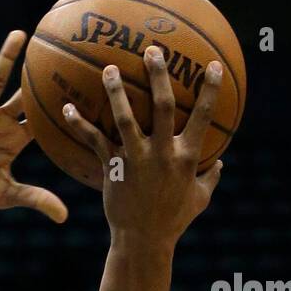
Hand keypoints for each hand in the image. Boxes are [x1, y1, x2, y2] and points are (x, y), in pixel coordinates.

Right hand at [0, 34, 67, 220]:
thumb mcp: (4, 195)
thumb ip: (34, 198)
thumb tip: (64, 217)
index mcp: (14, 138)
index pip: (43, 119)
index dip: (63, 106)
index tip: (88, 88)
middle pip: (25, 92)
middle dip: (41, 73)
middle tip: (64, 48)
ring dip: (6, 58)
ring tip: (20, 34)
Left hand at [64, 47, 223, 246]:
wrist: (143, 240)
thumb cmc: (173, 220)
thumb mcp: (200, 199)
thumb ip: (211, 178)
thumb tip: (222, 162)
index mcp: (187, 156)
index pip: (203, 116)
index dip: (209, 89)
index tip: (210, 65)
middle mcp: (162, 153)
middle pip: (163, 105)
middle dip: (159, 75)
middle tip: (152, 49)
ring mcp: (136, 159)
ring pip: (125, 118)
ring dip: (116, 92)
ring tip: (108, 69)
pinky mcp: (112, 168)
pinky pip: (94, 141)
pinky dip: (80, 124)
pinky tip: (68, 109)